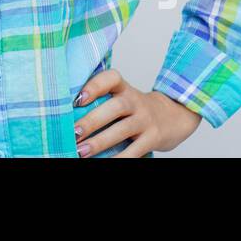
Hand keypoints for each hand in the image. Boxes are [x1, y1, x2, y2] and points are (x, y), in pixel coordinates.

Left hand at [73, 68, 201, 157]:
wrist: (174, 116)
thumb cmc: (136, 109)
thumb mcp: (123, 98)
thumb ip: (102, 101)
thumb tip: (66, 116)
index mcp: (124, 88)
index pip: (111, 78)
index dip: (95, 85)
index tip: (77, 99)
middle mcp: (135, 101)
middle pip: (115, 107)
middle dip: (92, 120)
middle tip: (73, 133)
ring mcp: (146, 119)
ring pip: (123, 129)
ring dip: (100, 142)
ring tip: (81, 152)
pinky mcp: (153, 137)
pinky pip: (135, 150)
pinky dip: (119, 158)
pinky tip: (104, 163)